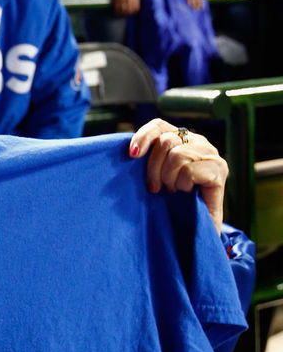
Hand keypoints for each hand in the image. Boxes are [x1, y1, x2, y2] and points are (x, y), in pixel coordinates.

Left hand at [129, 118, 227, 233]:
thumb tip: (131, 151)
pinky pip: (189, 170)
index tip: (132, 155)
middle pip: (165, 141)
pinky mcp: (219, 171)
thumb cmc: (174, 200)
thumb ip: (150, 158)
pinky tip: (187, 192)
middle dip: (153, 167)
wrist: (197, 226)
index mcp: (183, 138)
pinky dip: (182, 184)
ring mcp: (212, 156)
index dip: (144, 136)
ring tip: (172, 189)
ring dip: (169, 177)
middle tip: (155, 186)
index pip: (159, 125)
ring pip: (177, 155)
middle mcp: (199, 142)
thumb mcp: (158, 175)